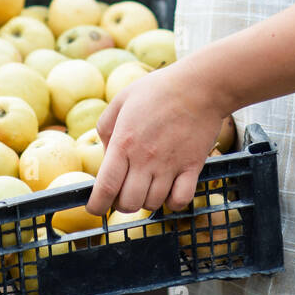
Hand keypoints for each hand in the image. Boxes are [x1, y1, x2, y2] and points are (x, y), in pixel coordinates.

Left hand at [85, 62, 227, 218]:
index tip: (95, 208)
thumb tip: (105, 155)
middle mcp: (145, 159)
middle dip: (121, 204)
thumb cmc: (158, 89)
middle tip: (124, 191)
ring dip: (145, 201)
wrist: (199, 85)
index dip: (96, 206)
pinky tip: (169, 189)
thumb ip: (105, 128)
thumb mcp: (121, 100)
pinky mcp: (192, 167)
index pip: (105, 189)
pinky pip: (180, 200)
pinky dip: (172, 202)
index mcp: (124, 143)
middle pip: (128, 204)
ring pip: (152, 204)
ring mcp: (170, 165)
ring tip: (147, 185)